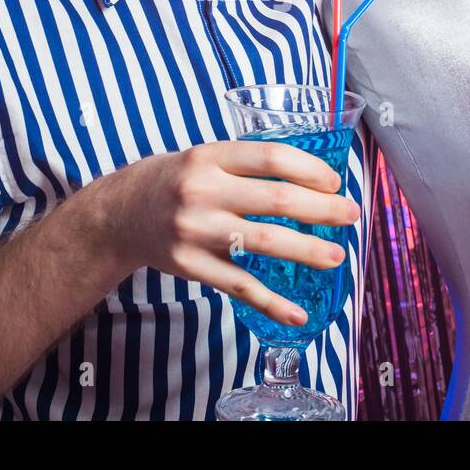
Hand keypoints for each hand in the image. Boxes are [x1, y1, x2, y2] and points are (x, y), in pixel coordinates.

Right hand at [99, 142, 358, 326]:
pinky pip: (240, 286)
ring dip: (307, 250)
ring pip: (264, 242)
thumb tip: (312, 180)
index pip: (271, 157)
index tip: (334, 182)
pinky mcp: (191, 266)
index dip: (309, 169)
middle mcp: (201, 191)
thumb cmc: (174, 181)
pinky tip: (298, 314)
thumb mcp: (204, 157)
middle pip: (275, 200)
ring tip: (336, 255)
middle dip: (321, 209)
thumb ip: (246, 165)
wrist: (118, 215)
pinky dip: (272, 303)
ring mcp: (195, 231)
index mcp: (209, 156)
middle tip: (351, 215)